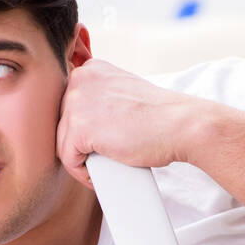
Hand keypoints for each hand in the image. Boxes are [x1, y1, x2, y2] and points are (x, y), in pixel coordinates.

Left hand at [54, 57, 202, 188]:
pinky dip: (82, 173)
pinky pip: (68, 159)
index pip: (69, 106)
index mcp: (91, 70)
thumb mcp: (123, 94)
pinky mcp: (80, 128)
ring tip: (103, 166)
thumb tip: (86, 120)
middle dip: (80, 145)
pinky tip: (98, 174)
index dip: (82, 130)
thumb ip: (101, 98)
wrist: (182, 125)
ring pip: (63, 143)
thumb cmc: (160, 117)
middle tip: (102, 157)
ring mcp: (77, 102)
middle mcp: (80, 79)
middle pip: (63, 124)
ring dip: (81, 160)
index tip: (98, 143)